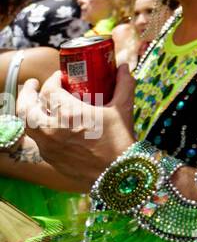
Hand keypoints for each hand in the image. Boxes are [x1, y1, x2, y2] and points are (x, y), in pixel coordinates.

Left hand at [16, 63, 136, 190]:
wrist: (117, 175)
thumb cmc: (120, 141)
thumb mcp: (123, 109)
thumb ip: (124, 85)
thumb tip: (124, 67)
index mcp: (70, 114)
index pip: (50, 90)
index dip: (53, 79)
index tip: (61, 76)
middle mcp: (52, 129)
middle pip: (27, 107)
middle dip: (28, 93)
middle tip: (34, 85)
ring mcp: (48, 145)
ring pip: (27, 124)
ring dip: (28, 110)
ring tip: (34, 103)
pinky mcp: (49, 157)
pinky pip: (36, 138)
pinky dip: (37, 127)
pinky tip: (47, 124)